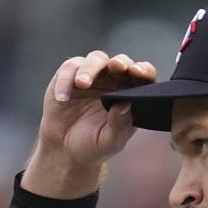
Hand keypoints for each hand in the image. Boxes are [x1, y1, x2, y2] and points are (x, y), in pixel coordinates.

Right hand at [23, 51, 157, 197]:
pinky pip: (70, 68)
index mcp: (129, 96)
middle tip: (116, 66)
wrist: (64, 148)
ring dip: (90, 68)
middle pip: (121, 62)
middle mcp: (114, 81)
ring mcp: (93, 76)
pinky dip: (66, 81)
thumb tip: (126, 105)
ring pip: (96, 59)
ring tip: (81, 84)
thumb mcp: (108, 143)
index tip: (138, 72)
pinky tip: (63, 99)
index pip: (143, 77)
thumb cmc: (91, 145)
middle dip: (120, 62)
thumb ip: (119, 126)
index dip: (143, 71)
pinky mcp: (71, 75)